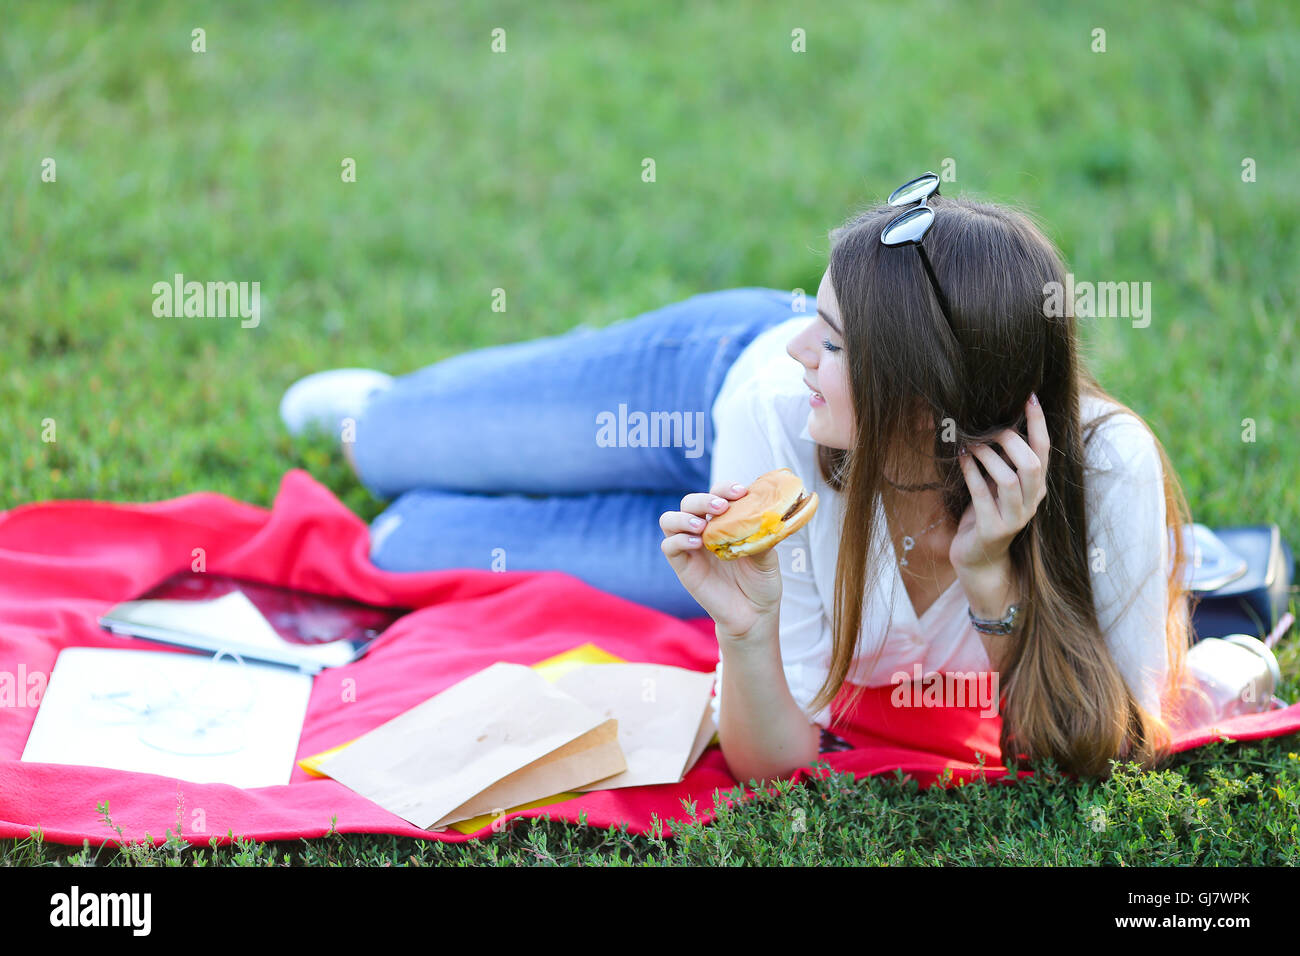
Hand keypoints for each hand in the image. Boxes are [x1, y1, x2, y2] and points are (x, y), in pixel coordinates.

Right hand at [660, 480, 781, 639]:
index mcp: (725, 522)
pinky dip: (679, 540)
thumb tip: (762, 514)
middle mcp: (704, 530)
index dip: (725, 488)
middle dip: (703, 499)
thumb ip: (760, 534)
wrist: (754, 614)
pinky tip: (698, 544)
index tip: (740, 492)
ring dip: (684, 516)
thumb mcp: (768, 555)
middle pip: (689, 502)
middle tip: (721, 507)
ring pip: (670, 519)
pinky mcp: (683, 566)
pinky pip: (669, 546)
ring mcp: (691, 547)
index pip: (717, 494)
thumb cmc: (761, 582)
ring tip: (701, 525)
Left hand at [950, 393, 1049, 572]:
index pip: (1044, 450)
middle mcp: (1032, 502)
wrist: (978, 558)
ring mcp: (1014, 518)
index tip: (1030, 397)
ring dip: (986, 456)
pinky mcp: (993, 530)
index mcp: (1036, 487)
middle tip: (988, 428)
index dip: (1038, 423)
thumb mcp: (997, 484)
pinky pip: (981, 494)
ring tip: (969, 443)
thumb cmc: (986, 513)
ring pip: (1007, 478)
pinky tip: (961, 458)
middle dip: (1009, 441)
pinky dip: (970, 472)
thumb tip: (993, 423)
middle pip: (1030, 463)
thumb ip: (1001, 460)